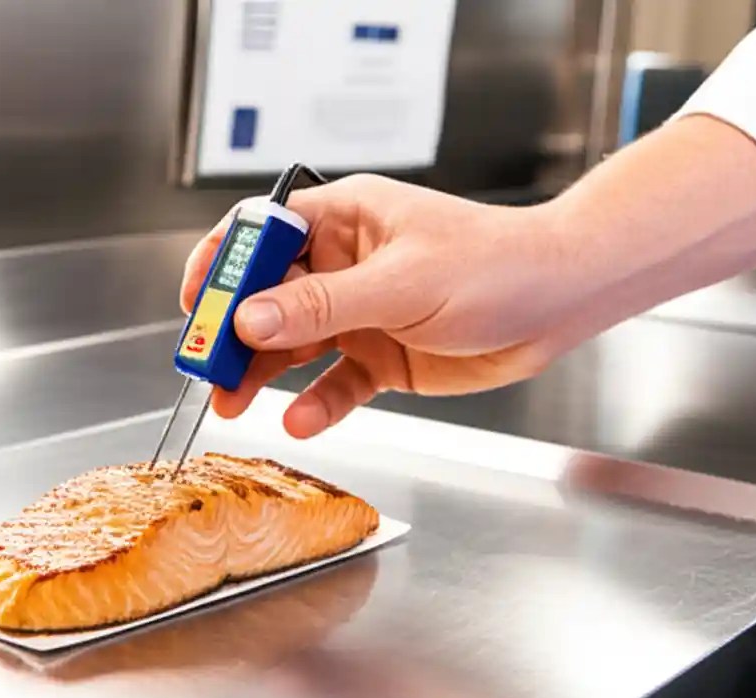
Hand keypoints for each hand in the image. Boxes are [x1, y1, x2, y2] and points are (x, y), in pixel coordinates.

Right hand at [179, 117, 755, 438]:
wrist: (560, 304)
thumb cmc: (496, 264)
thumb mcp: (401, 282)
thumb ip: (321, 303)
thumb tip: (250, 316)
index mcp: (342, 220)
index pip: (260, 236)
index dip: (222, 267)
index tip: (196, 303)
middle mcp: (342, 265)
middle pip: (266, 298)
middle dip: (232, 334)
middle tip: (207, 369)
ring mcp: (359, 313)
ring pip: (291, 345)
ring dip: (260, 375)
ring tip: (234, 404)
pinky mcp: (379, 356)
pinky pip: (333, 382)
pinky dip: (315, 403)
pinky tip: (301, 419)